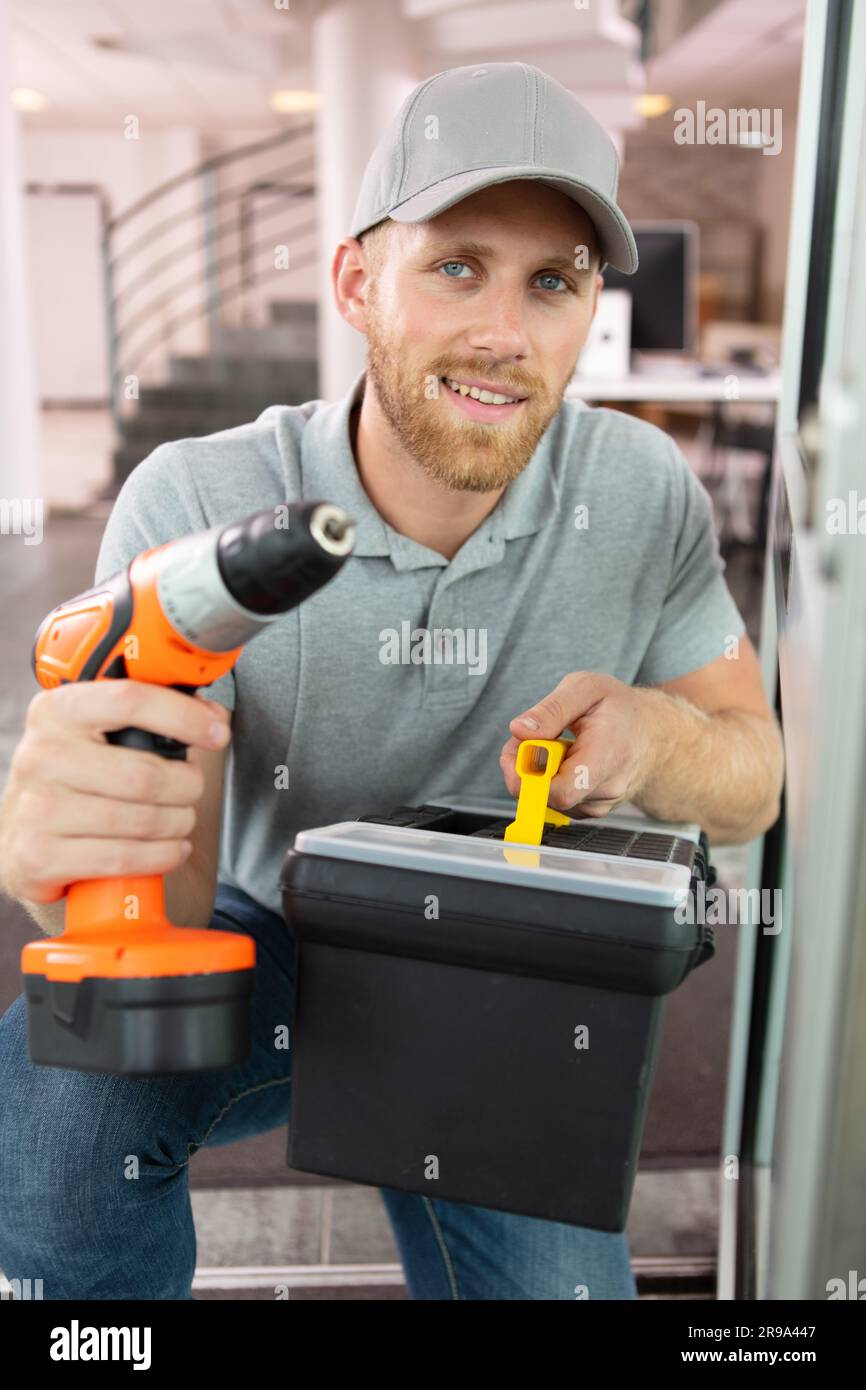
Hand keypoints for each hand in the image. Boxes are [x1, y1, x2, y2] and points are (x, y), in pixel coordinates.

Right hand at [0, 683, 230, 904]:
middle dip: (187, 786)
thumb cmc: (78, 779)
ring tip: (180, 820)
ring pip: (140, 820)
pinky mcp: (38, 857)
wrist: (28, 839)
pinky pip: (123, 858)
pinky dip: (162, 856)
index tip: (218, 732)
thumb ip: (153, 715)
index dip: (184, 716)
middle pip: (145, 774)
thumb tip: (213, 713)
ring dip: (178, 823)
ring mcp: (35, 809)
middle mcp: (40, 756)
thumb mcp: (100, 735)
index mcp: (57, 712)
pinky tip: (171, 849)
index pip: (129, 700)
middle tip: (192, 789)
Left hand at [499, 672, 660, 819]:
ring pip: (548, 800)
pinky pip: (556, 801)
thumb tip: (520, 730)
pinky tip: (560, 759)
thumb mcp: (587, 688)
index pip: (561, 791)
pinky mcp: (591, 808)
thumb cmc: (621, 709)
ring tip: (551, 744)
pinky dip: (547, 781)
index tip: (516, 753)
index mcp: (608, 757)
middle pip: (547, 796)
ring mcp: (600, 803)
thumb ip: (552, 709)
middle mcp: (607, 789)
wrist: (653, 732)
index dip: (528, 778)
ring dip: (536, 773)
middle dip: (525, 767)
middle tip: (527, 738)